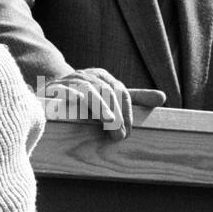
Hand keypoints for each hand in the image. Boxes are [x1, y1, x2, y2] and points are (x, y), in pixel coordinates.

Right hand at [40, 68, 164, 140]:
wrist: (49, 95)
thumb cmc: (83, 100)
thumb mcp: (109, 97)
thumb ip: (134, 98)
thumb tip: (162, 97)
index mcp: (101, 76)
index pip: (120, 92)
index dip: (127, 113)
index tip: (128, 133)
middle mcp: (86, 75)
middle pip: (107, 92)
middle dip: (116, 116)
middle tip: (120, 137)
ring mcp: (70, 81)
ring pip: (90, 92)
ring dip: (102, 111)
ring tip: (109, 128)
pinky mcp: (54, 89)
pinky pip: (67, 93)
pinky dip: (77, 101)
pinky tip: (84, 115)